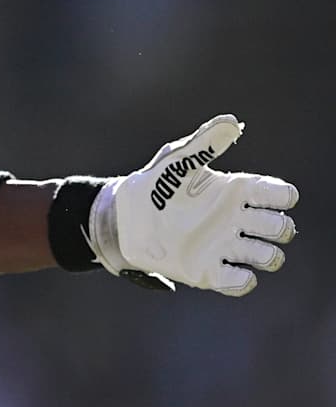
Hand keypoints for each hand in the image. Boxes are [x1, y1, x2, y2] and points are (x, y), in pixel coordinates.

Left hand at [90, 114, 297, 295]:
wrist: (124, 218)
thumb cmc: (154, 184)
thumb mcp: (176, 160)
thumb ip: (203, 143)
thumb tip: (232, 123)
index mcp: (237, 192)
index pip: (280, 195)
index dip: (281, 196)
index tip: (256, 196)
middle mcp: (237, 221)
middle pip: (281, 228)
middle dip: (277, 227)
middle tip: (248, 223)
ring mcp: (225, 247)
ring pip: (269, 257)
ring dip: (266, 255)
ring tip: (239, 246)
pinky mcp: (209, 271)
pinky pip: (240, 282)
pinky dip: (243, 280)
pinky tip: (227, 268)